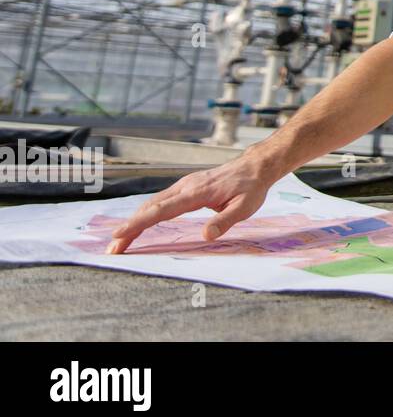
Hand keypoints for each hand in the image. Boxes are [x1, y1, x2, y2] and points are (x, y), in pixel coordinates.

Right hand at [104, 154, 277, 254]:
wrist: (254, 166)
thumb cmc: (250, 188)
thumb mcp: (245, 208)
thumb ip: (224, 221)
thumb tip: (206, 236)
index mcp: (196, 193)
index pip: (162, 210)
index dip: (139, 223)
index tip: (120, 234)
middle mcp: (185, 186)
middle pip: (150, 208)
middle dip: (130, 228)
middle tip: (113, 249)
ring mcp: (184, 185)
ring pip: (152, 203)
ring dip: (135, 222)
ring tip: (120, 242)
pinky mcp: (185, 187)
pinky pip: (160, 201)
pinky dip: (145, 213)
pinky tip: (138, 225)